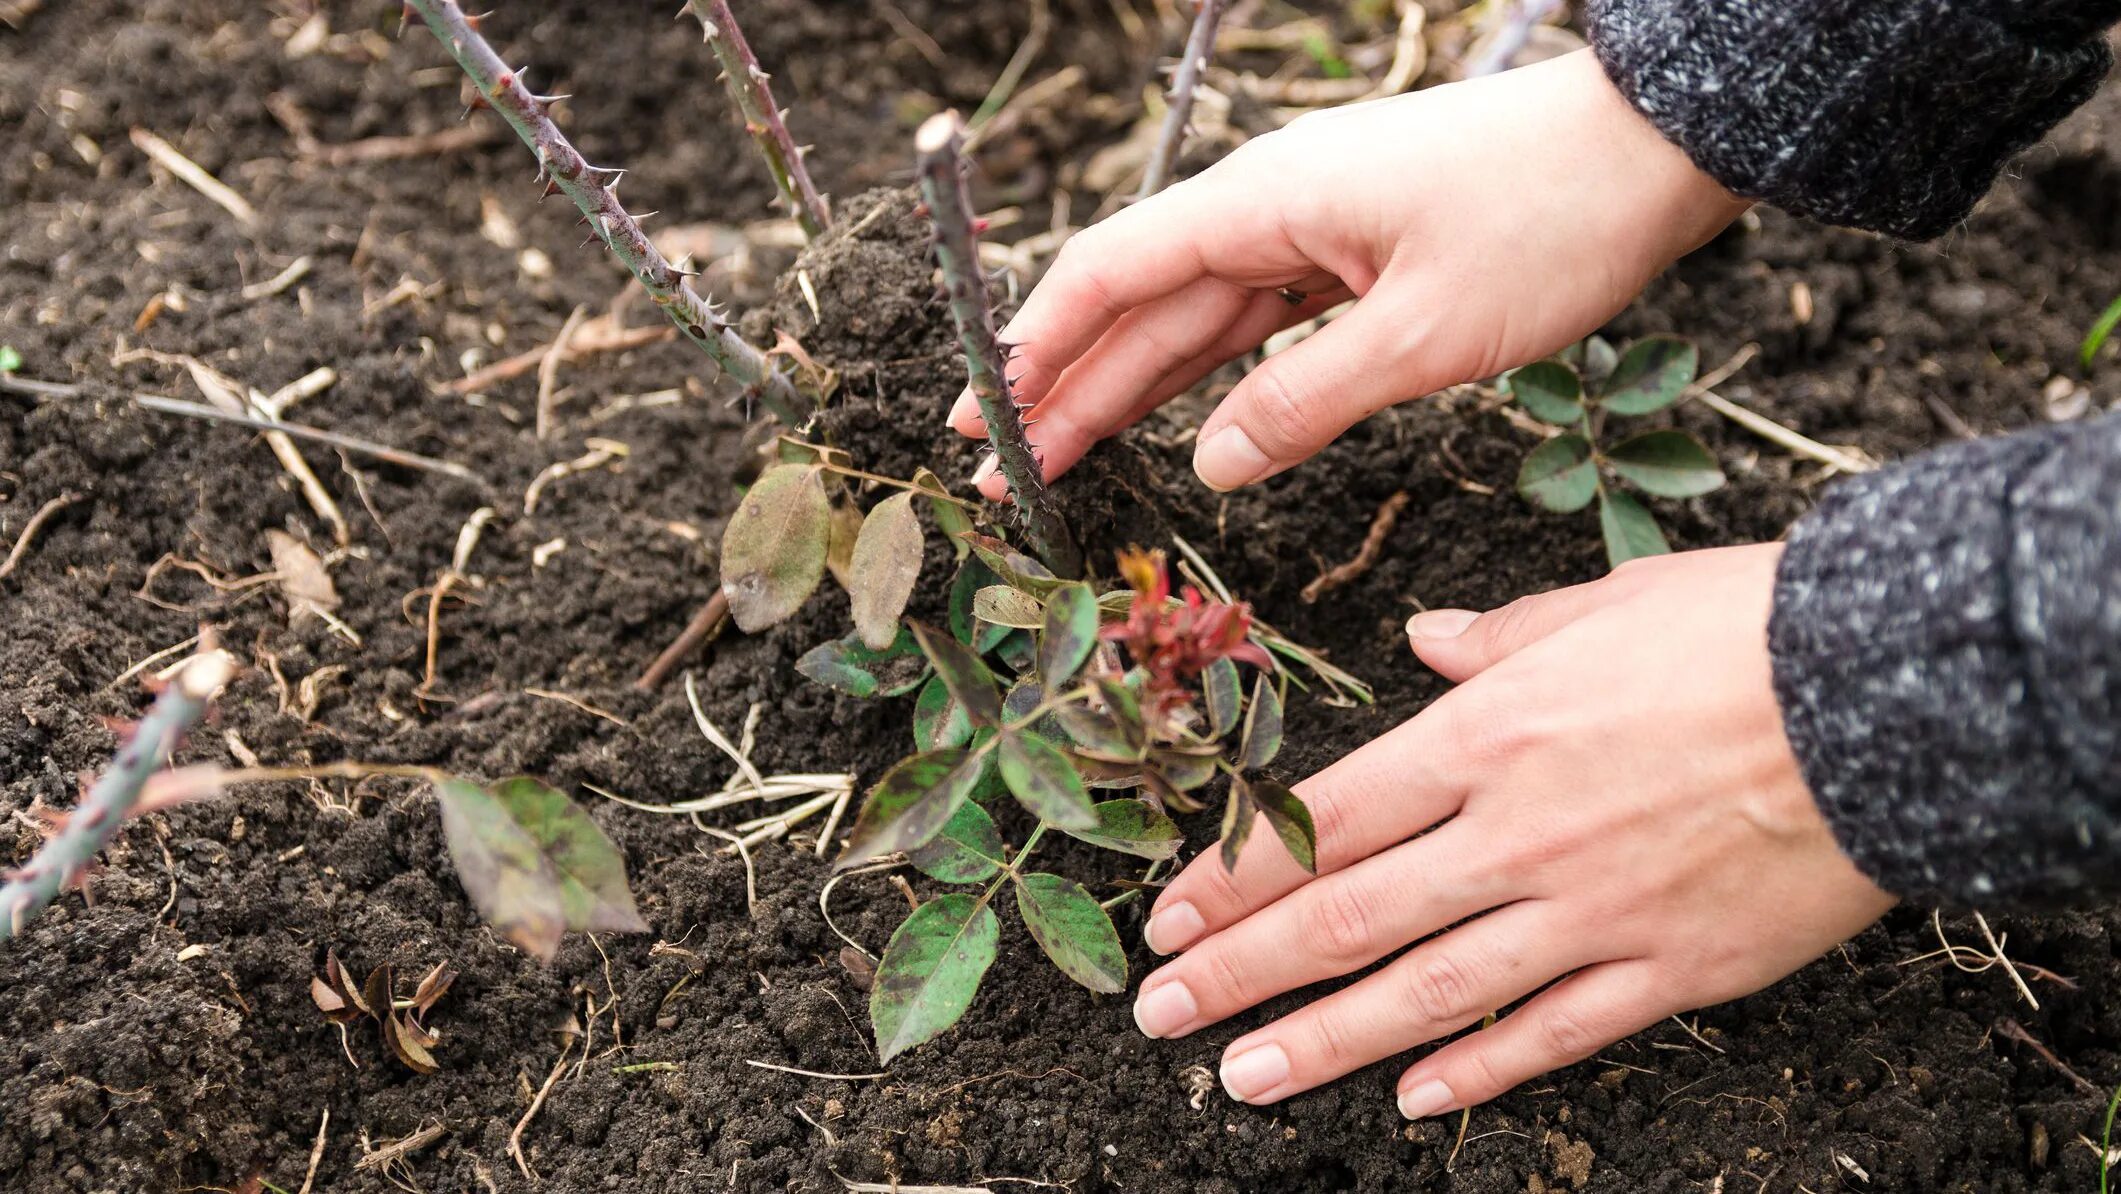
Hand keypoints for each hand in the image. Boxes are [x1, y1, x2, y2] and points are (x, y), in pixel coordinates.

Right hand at [950, 49, 1750, 497]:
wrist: (1659, 150)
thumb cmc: (1552, 222)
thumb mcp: (1424, 335)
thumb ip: (1303, 403)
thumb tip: (1210, 464)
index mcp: (1266, 201)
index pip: (1113, 271)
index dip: (1037, 344)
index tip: (981, 412)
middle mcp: (1273, 206)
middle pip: (1141, 304)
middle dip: (1067, 387)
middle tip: (1005, 470)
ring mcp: (1315, 228)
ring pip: (1197, 319)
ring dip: (1130, 388)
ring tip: (1063, 458)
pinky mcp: (1359, 254)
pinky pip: (1260, 322)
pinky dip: (1215, 376)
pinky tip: (1182, 424)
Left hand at [1129, 545, 1895, 1116]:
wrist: (1889, 691)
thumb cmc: (1742, 630)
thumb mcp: (1600, 604)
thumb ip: (1495, 639)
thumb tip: (1422, 638)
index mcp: (1486, 737)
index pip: (1323, 821)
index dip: (1234, 878)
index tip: (1167, 919)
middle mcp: (1516, 835)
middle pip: (1347, 916)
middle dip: (1239, 973)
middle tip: (1157, 1017)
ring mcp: (1589, 912)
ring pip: (1427, 995)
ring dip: (1321, 1040)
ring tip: (1238, 1077)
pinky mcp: (1669, 968)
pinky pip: (1554, 1033)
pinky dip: (1479, 1073)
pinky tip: (1413, 1102)